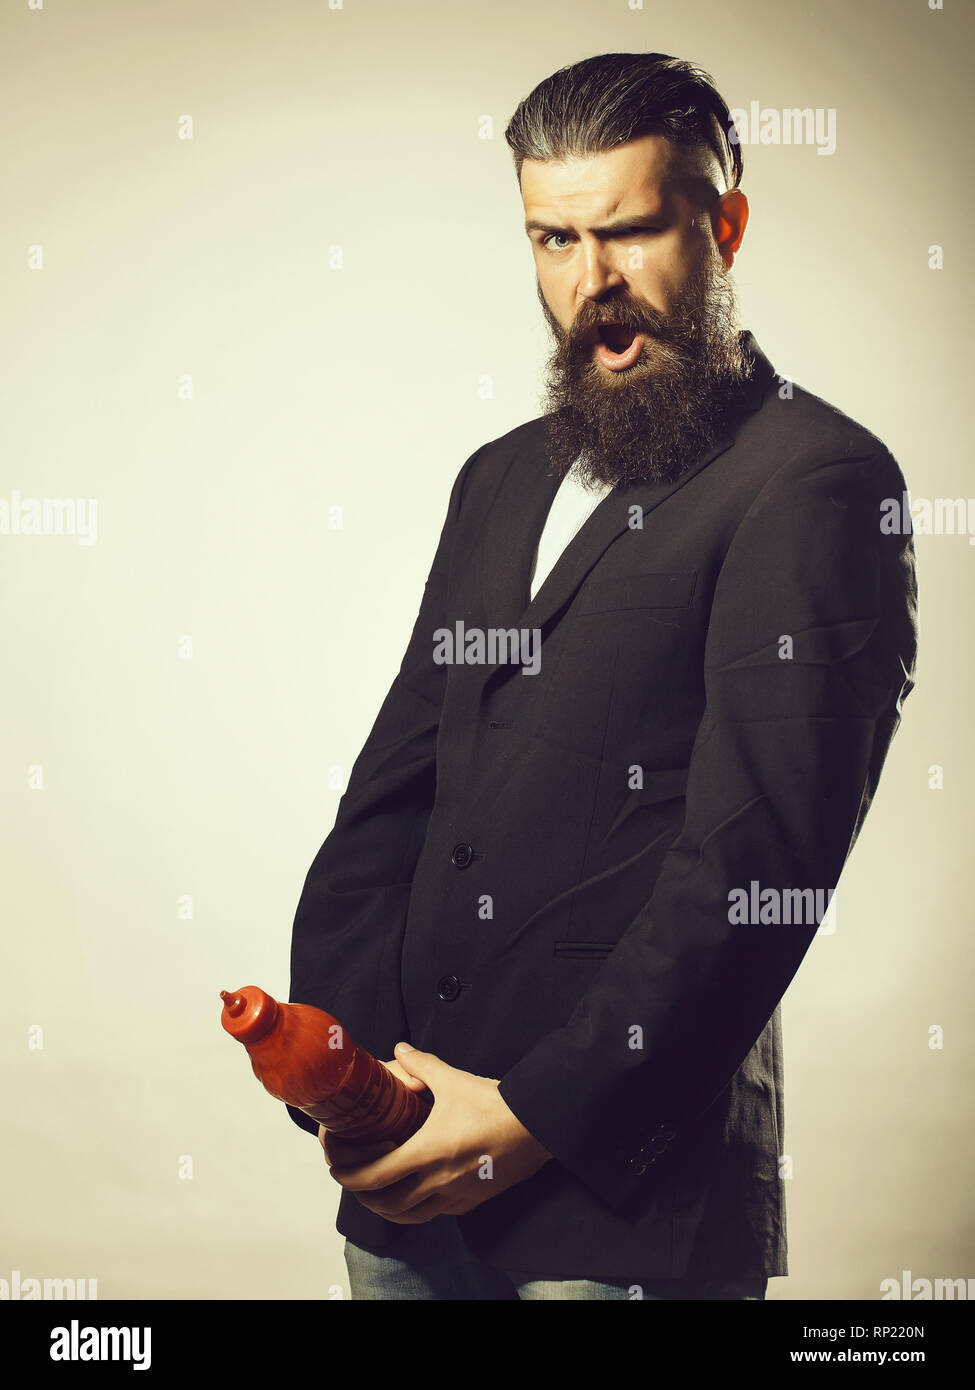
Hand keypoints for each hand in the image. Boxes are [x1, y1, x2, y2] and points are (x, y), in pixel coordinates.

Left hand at [327, 1043, 552, 1223]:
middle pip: (384, 1203)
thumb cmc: (495, 1104)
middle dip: (361, 1194)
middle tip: (351, 1176)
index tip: (335, 1163)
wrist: (537, 1126)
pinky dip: (416, 1209)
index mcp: (426, 1152)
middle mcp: (437, 1182)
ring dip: (386, 1208)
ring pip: (409, 1217)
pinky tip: (415, 1193)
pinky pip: (435, 1214)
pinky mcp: (471, 1202)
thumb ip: (421, 1065)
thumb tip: (400, 1050)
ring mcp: (454, 1196)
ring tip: (376, 1192)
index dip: (347, 1174)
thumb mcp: (453, 1080)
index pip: (373, 1176)